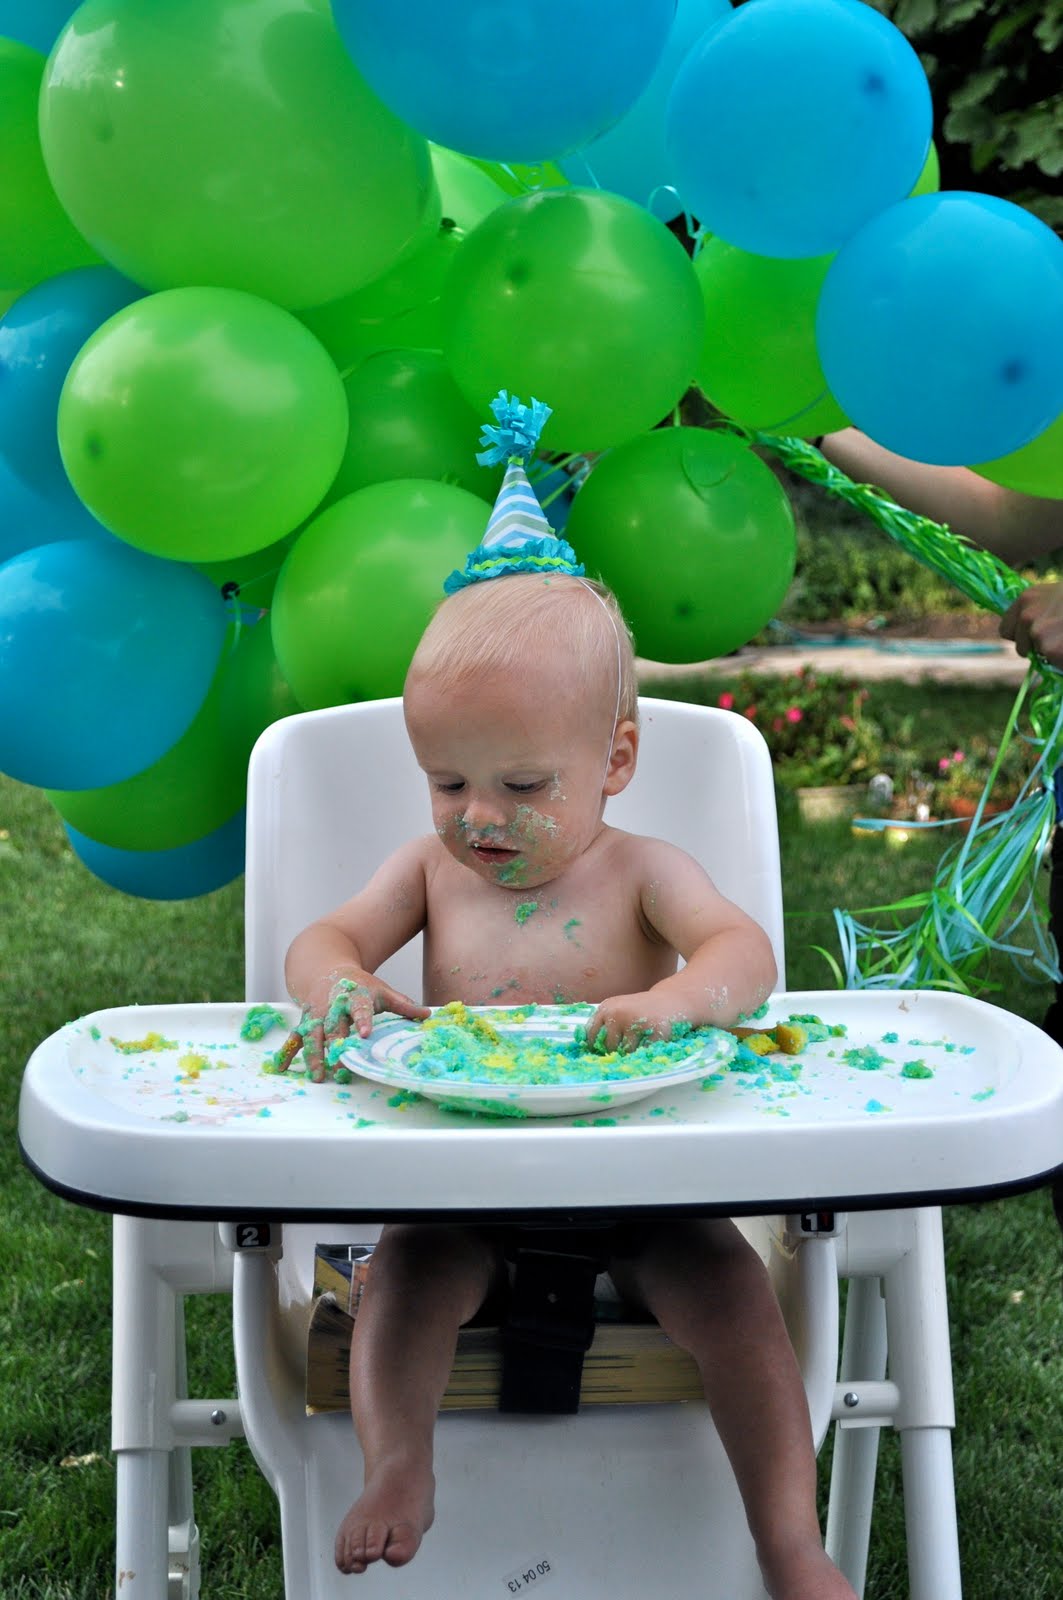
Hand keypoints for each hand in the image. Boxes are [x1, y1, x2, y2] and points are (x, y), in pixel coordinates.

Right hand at [299, 969, 428, 1082]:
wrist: (327, 968)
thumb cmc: (359, 985)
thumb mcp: (382, 990)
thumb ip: (403, 1004)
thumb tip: (428, 1015)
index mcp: (354, 997)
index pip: (360, 1009)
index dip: (363, 1021)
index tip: (366, 1033)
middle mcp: (332, 1006)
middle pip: (334, 1029)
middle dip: (336, 1049)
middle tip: (341, 1070)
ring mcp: (315, 1014)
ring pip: (313, 1036)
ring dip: (314, 1057)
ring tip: (318, 1077)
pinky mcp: (304, 1020)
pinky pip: (294, 1037)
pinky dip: (287, 1052)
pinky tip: (281, 1067)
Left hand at [582, 992, 686, 1053]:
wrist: (672, 1000)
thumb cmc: (641, 1010)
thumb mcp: (618, 1010)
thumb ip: (604, 1026)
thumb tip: (590, 1052)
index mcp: (606, 1008)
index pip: (592, 1037)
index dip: (598, 1048)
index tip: (606, 1052)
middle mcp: (617, 1013)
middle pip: (609, 1047)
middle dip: (618, 1050)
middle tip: (631, 1042)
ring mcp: (635, 1021)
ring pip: (626, 1052)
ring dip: (634, 1052)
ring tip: (642, 1039)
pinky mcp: (653, 1030)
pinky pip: (644, 1052)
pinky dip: (647, 1051)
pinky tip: (652, 1041)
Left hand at [1000, 584, 1062, 665]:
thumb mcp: (1054, 597)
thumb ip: (1037, 611)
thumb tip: (1028, 630)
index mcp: (1027, 598)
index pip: (1006, 630)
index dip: (1021, 637)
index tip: (1036, 635)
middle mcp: (1027, 614)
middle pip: (1020, 647)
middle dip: (1037, 648)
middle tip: (1058, 636)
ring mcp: (1037, 632)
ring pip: (1038, 657)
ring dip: (1052, 653)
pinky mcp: (1050, 649)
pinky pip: (1053, 663)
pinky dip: (1061, 660)